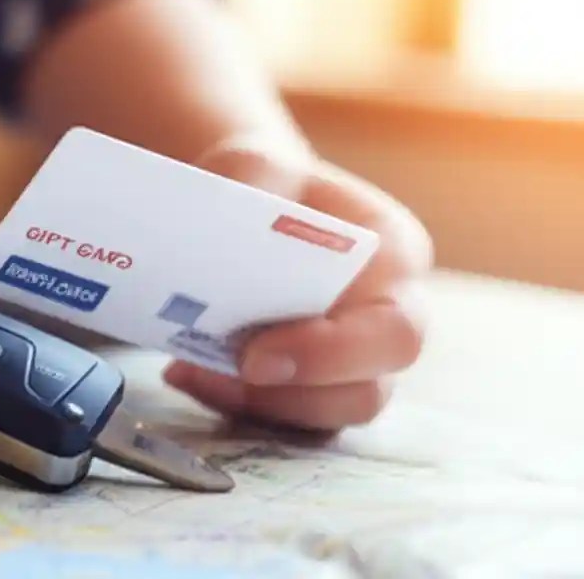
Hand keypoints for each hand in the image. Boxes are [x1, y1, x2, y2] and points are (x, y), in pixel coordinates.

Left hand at [162, 136, 432, 430]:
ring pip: (325, 417)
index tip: (257, 355)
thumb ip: (252, 180)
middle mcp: (390, 318)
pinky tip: (187, 373)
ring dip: (256, 403)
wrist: (250, 212)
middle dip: (297, 393)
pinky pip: (285, 420)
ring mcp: (356, 364)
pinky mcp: (312, 391)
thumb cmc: (272, 188)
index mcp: (397, 256)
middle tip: (233, 370)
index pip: (392, 324)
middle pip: (371, 389)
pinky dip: (233, 404)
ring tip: (189, 369)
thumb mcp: (260, 164)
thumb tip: (225, 218)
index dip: (331, 352)